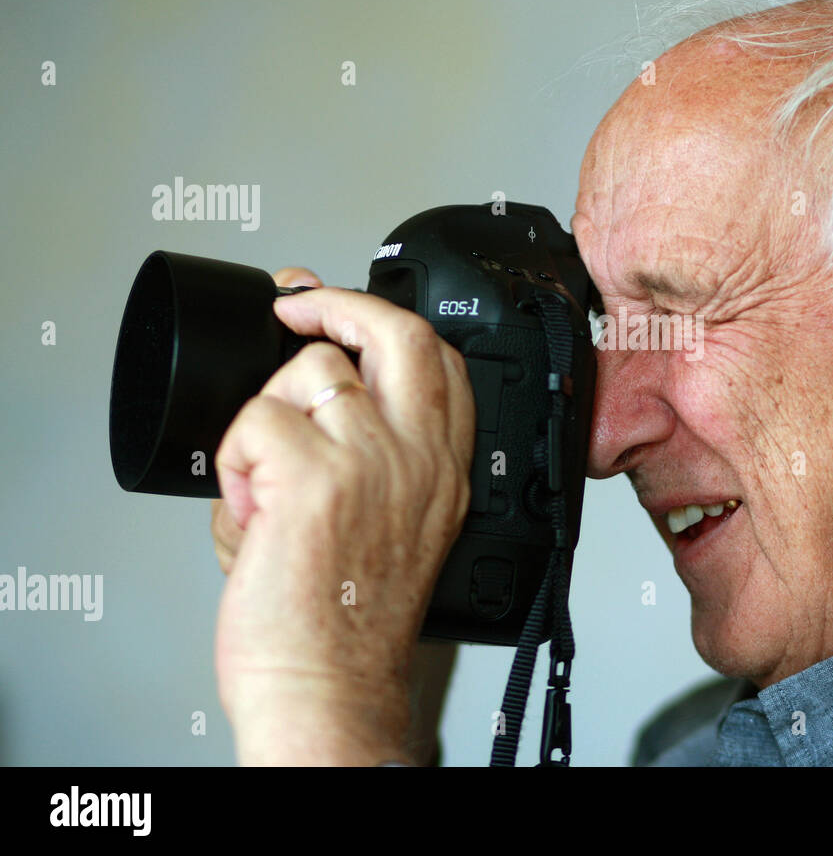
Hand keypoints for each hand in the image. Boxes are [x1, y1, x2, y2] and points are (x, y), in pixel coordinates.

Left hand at [211, 267, 473, 764]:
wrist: (327, 686)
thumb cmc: (348, 622)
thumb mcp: (392, 526)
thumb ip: (367, 455)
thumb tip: (307, 393)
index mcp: (443, 470)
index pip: (443, 360)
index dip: (388, 319)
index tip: (341, 312)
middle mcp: (419, 459)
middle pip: (402, 331)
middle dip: (340, 303)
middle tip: (298, 310)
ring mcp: (372, 463)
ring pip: (308, 370)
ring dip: (266, 411)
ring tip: (260, 474)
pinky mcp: (314, 479)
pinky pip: (254, 420)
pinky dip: (233, 458)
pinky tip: (245, 505)